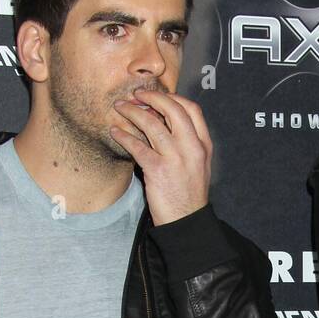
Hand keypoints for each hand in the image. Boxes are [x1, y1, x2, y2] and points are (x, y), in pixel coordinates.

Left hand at [110, 88, 212, 224]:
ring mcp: (176, 159)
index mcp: (203, 145)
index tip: (157, 97)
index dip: (173, 98)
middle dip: (151, 97)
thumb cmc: (188, 194)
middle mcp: (192, 148)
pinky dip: (123, 136)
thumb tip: (161, 120)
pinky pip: (137, 146)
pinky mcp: (158, 171)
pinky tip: (115, 132)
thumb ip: (186, 143)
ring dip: (132, 111)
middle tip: (135, 95)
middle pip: (173, 109)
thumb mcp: (197, 165)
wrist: (186, 222)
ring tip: (119, 107)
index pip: (192, 109)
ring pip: (152, 124)